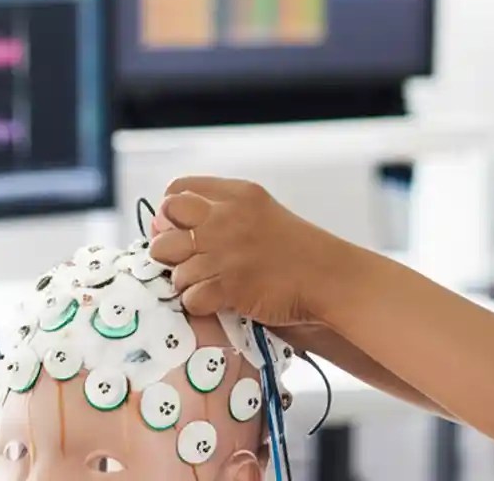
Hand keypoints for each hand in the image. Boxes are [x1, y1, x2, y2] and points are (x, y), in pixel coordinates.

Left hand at [148, 177, 349, 326]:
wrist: (328, 277)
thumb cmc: (297, 248)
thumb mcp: (260, 211)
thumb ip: (219, 209)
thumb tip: (166, 221)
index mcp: (236, 195)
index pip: (178, 191)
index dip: (173, 212)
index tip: (183, 228)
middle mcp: (226, 218)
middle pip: (168, 221)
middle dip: (169, 242)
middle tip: (189, 258)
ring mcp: (226, 253)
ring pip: (174, 265)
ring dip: (186, 279)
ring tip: (208, 283)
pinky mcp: (229, 286)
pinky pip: (190, 296)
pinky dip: (200, 303)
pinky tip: (219, 299)